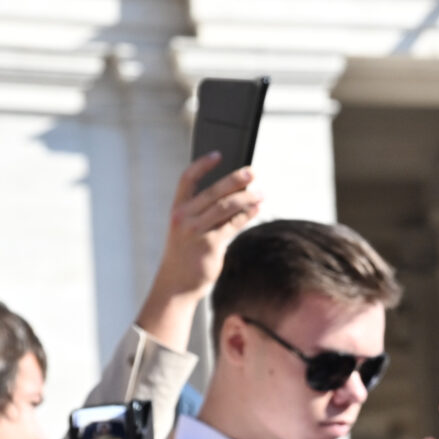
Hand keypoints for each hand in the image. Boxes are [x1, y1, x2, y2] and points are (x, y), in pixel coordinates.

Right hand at [135, 155, 262, 349]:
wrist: (177, 284)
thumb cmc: (186, 254)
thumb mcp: (188, 229)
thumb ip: (205, 212)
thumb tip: (236, 194)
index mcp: (177, 210)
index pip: (187, 179)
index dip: (202, 165)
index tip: (218, 154)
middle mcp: (184, 217)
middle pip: (213, 191)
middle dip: (235, 179)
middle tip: (252, 172)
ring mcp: (196, 231)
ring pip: (226, 206)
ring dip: (247, 198)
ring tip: (261, 193)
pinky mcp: (210, 245)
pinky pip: (232, 225)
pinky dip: (247, 215)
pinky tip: (257, 209)